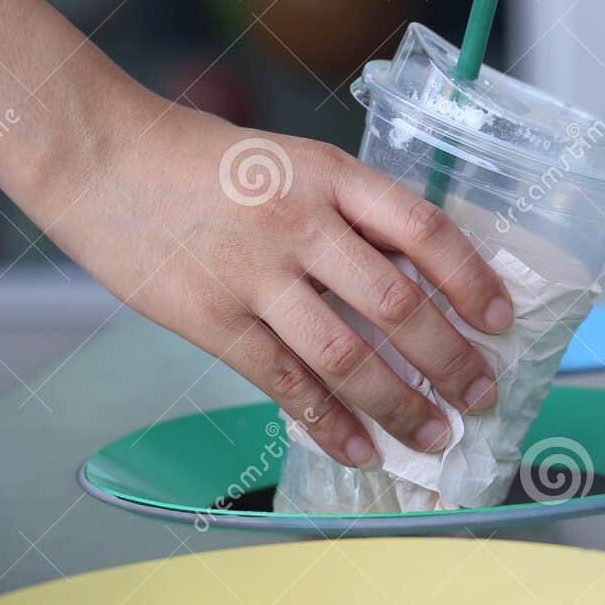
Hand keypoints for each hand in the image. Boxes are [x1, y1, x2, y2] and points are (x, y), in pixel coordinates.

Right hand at [35, 95, 512, 466]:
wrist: (103, 157)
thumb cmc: (209, 163)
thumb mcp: (297, 162)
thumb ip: (355, 213)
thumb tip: (426, 275)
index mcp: (331, 175)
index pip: (424, 229)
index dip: (472, 278)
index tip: (502, 319)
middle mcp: (299, 222)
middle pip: (396, 304)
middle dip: (451, 359)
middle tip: (482, 394)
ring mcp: (254, 274)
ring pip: (347, 357)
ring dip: (401, 405)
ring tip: (435, 435)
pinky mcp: (212, 319)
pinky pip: (286, 384)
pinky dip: (331, 423)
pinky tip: (363, 447)